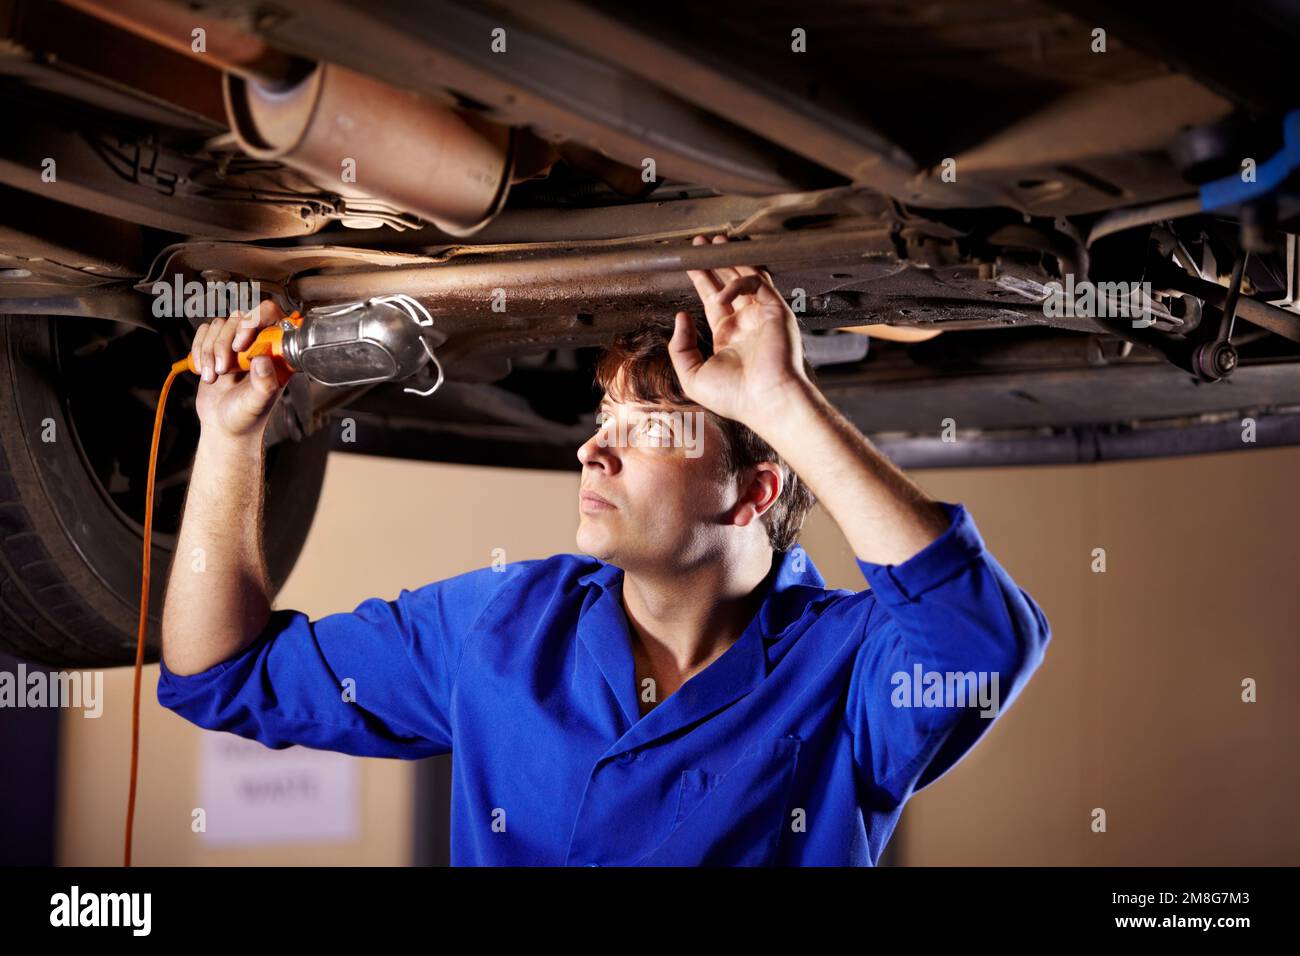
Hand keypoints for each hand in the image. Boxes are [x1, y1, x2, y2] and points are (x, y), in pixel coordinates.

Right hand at [191, 300, 287, 440]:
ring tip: (213, 375)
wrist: (224, 426)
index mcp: (277, 352)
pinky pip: (204, 332)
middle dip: (224, 343)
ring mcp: (237, 343)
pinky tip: (205, 371)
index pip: (271, 315)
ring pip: (219, 324)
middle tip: (224, 370)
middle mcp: (258, 343)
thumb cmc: (247, 417)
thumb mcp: (257, 403)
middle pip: (239, 317)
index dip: (255, 320)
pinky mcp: (217, 346)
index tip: (241, 344)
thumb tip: (262, 359)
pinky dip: (199, 350)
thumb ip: (264, 383)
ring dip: (210, 350)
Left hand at [669, 234, 810, 427]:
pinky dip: (739, 283)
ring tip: (714, 243)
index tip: (690, 264)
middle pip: (728, 283)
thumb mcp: (692, 375)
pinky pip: (759, 283)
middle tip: (701, 244)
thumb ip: (680, 347)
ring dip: (731, 259)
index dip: (701, 280)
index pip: (713, 300)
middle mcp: (745, 323)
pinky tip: (723, 295)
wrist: (767, 401)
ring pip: (747, 277)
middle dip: (715, 262)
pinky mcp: (776, 310)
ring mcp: (762, 315)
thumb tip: (681, 316)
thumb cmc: (733, 396)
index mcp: (727, 337)